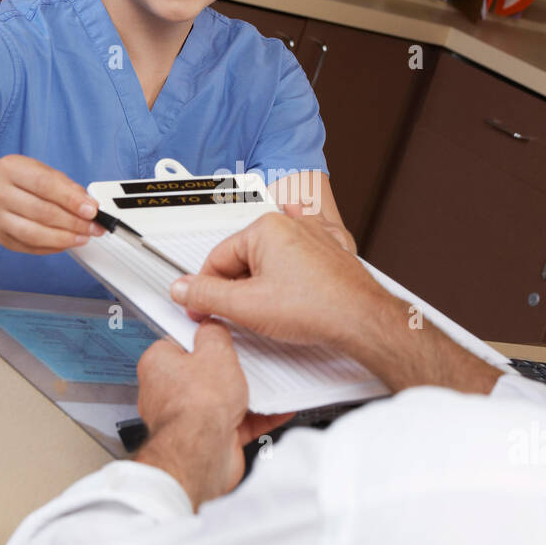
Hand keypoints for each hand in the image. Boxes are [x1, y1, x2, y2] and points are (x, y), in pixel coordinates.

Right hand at [0, 154, 105, 253]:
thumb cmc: (21, 180)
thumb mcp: (41, 171)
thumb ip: (65, 186)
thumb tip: (88, 205)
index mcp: (10, 169)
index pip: (45, 185)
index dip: (71, 199)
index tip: (92, 210)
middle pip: (41, 212)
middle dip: (73, 222)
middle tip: (94, 227)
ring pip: (34, 234)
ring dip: (64, 238)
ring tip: (83, 237)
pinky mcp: (1, 237)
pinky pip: (29, 247)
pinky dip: (52, 247)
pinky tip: (66, 243)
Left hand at [135, 321, 291, 507]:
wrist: (204, 453)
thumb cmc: (197, 406)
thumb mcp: (214, 351)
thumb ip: (213, 334)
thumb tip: (213, 326)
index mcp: (158, 365)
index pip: (180, 342)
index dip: (204, 337)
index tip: (222, 334)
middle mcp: (168, 393)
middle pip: (203, 371)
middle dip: (228, 368)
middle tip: (247, 360)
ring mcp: (189, 419)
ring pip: (222, 399)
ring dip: (246, 393)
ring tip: (266, 383)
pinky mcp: (209, 438)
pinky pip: (238, 422)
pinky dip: (258, 416)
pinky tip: (277, 408)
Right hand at [169, 210, 389, 351]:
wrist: (363, 320)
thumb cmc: (317, 308)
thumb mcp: (247, 307)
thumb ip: (206, 296)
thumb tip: (182, 289)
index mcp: (265, 228)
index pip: (216, 258)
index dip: (204, 289)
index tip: (200, 309)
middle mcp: (289, 224)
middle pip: (242, 259)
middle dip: (234, 288)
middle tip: (235, 316)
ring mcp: (312, 236)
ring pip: (268, 261)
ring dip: (260, 285)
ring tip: (268, 313)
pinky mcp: (328, 251)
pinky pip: (295, 259)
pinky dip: (286, 275)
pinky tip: (287, 289)